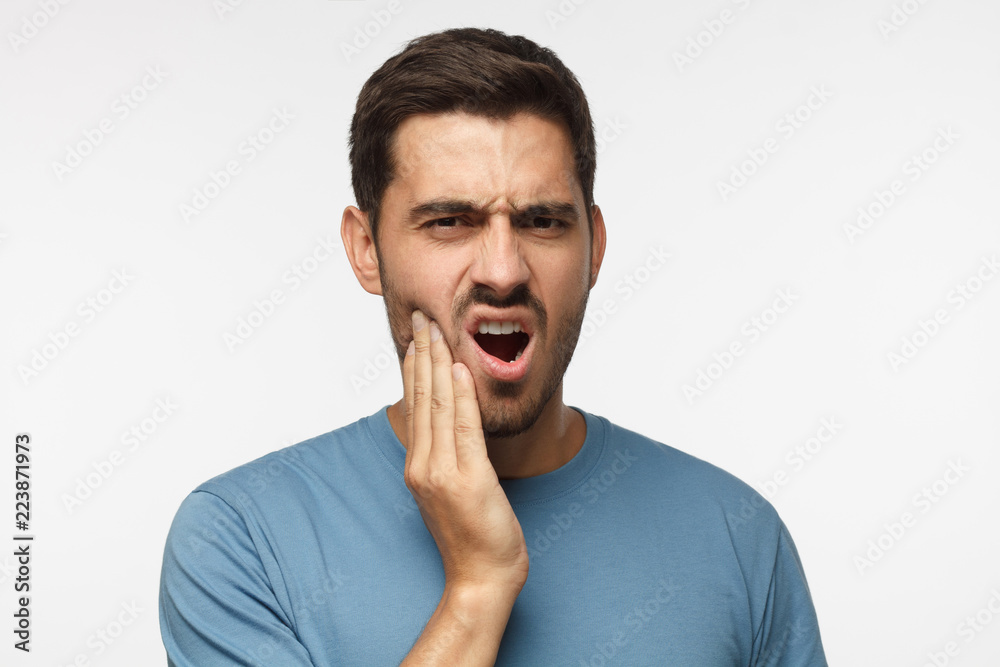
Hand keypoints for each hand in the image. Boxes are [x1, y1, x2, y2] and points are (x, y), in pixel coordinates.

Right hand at [402, 309, 528, 593]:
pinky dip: (460, 394)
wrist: (480, 580)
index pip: (415, 406)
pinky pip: (463, 427)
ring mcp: (442, 472)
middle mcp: (423, 465)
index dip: (415, 367)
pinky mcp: (468, 479)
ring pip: (438, 406)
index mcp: (418, 467)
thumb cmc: (473, 538)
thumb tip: (450, 427)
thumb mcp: (452, 492)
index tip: (416, 335)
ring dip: (437, 362)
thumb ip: (446, 458)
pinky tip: (458, 367)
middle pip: (421, 398)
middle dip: (422, 353)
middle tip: (421, 316)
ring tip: (436, 329)